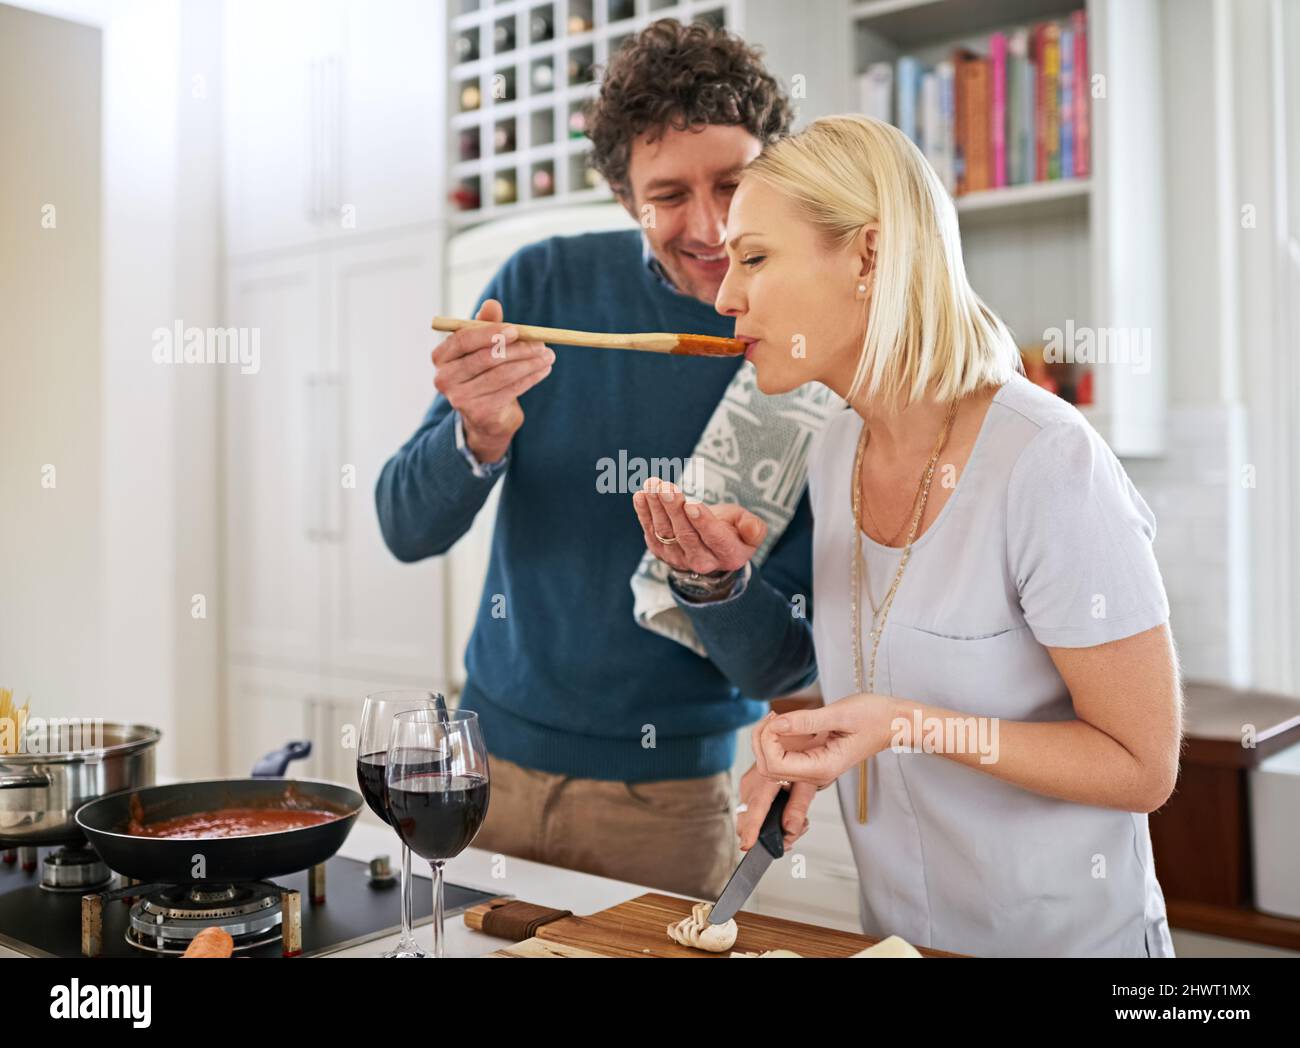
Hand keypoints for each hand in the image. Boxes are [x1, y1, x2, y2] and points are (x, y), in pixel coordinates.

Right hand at [432, 298, 554, 462]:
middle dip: (517, 349)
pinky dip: (530, 378)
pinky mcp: (479, 413)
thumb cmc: (484, 371)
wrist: (486, 413)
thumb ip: (486, 324)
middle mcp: (444, 378)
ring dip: (529, 364)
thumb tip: (492, 303)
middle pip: (485, 358)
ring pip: (501, 375)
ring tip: (548, 356)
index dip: (490, 333)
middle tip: (541, 343)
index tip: (517, 330)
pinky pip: (510, 391)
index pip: (463, 340)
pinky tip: (543, 370)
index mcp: (441, 356)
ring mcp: (459, 399)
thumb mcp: (483, 346)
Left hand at [631, 478, 766, 572]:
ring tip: (653, 485)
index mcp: (729, 554)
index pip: (714, 539)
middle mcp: (702, 561)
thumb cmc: (732, 530)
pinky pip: (650, 531)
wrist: (710, 547)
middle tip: (666, 488)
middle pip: (686, 535)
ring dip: (657, 507)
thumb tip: (752, 528)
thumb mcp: (749, 528)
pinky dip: (644, 512)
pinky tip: (641, 495)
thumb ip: (753, 529)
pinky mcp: (660, 551)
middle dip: (674, 509)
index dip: (702, 522)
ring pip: (665, 532)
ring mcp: (678, 558)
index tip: (691, 504)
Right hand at [736, 764, 815, 853]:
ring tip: (796, 821)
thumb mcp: (808, 783)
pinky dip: (767, 820)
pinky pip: (751, 813)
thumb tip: (789, 831)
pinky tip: (786, 814)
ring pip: (749, 820)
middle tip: (796, 831)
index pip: (756, 808)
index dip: (751, 829)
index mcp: (766, 777)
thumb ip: (798, 808)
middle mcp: (751, 782)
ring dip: (770, 828)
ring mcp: (747, 786)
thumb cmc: (803, 758)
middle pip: (748, 820)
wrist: (796, 743)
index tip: (747, 845)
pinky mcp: (748, 790)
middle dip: (769, 835)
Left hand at [752, 697, 900, 789]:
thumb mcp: (840, 713)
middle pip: (767, 768)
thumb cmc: (875, 717)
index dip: (766, 741)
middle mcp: (815, 773)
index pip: (774, 765)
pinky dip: (776, 738)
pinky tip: (785, 721)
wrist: (893, 722)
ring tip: (779, 716)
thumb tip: (777, 723)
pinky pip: (783, 755)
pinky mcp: (812, 758)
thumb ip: (806, 721)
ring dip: (766, 739)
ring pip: (771, 763)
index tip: (777, 718)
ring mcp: (813, 768)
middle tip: (774, 715)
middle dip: (761, 740)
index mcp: (822, 767)